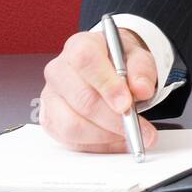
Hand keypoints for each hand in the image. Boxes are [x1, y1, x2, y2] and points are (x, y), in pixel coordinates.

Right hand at [39, 28, 160, 152]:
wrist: (108, 70)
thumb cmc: (119, 63)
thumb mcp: (138, 58)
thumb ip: (141, 70)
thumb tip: (141, 89)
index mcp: (80, 46)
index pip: (86, 61)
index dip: (107, 84)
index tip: (127, 103)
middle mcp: (59, 70)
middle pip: (81, 99)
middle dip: (113, 119)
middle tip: (138, 129)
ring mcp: (51, 97)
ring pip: (73, 125)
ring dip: (105, 135)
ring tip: (129, 134)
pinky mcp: (50, 120)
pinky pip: (71, 141)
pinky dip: (97, 145)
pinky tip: (115, 139)